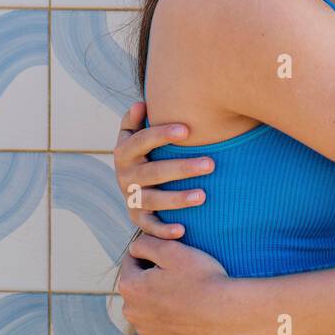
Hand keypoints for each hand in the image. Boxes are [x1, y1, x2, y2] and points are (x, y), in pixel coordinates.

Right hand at [113, 102, 209, 238]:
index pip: (141, 141)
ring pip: (153, 200)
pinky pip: (150, 227)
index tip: (187, 130)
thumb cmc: (144, 151)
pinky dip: (163, 230)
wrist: (132, 182)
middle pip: (153, 172)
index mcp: (124, 152)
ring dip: (177, 199)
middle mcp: (125, 176)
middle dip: (181, 168)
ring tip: (203, 196)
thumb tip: (141, 104)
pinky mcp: (138, 218)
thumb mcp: (133, 134)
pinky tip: (182, 230)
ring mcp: (131, 198)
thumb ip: (135, 120)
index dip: (161, 135)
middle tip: (210, 164)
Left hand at [118, 233, 230, 334]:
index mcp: (130, 286)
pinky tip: (184, 308)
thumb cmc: (201, 279)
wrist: (225, 314)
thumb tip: (134, 248)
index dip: (150, 253)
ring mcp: (145, 329)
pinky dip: (166, 315)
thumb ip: (145, 243)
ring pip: (146, 305)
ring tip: (183, 291)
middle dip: (151, 276)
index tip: (169, 253)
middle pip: (137, 284)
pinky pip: (157, 323)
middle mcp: (131, 311)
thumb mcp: (172, 250)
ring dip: (158, 296)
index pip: (131, 261)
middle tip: (179, 272)